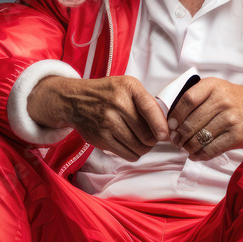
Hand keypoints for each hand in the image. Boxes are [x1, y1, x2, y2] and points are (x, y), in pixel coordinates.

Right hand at [28, 74, 169, 160]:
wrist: (76, 100)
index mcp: (128, 87)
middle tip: (152, 137)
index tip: (165, 136)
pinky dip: (134, 154)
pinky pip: (127, 154)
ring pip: (138, 146)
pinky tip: (131, 146)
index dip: (160, 126)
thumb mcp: (128, 87)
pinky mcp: (101, 138)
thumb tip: (166, 128)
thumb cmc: (108, 94)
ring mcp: (108, 122)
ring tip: (142, 142)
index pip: (149, 108)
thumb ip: (147, 103)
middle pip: (146, 133)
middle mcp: (117, 103)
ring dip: (144, 148)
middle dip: (153, 139)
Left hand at [167, 78, 242, 160]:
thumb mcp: (222, 89)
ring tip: (186, 149)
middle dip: (179, 136)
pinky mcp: (236, 136)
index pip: (187, 100)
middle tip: (176, 141)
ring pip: (199, 138)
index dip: (175, 116)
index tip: (171, 126)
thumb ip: (200, 97)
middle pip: (191, 122)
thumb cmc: (241, 101)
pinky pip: (212, 149)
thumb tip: (174, 116)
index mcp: (214, 86)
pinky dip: (200, 155)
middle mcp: (222, 100)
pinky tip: (196, 156)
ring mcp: (230, 119)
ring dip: (188, 147)